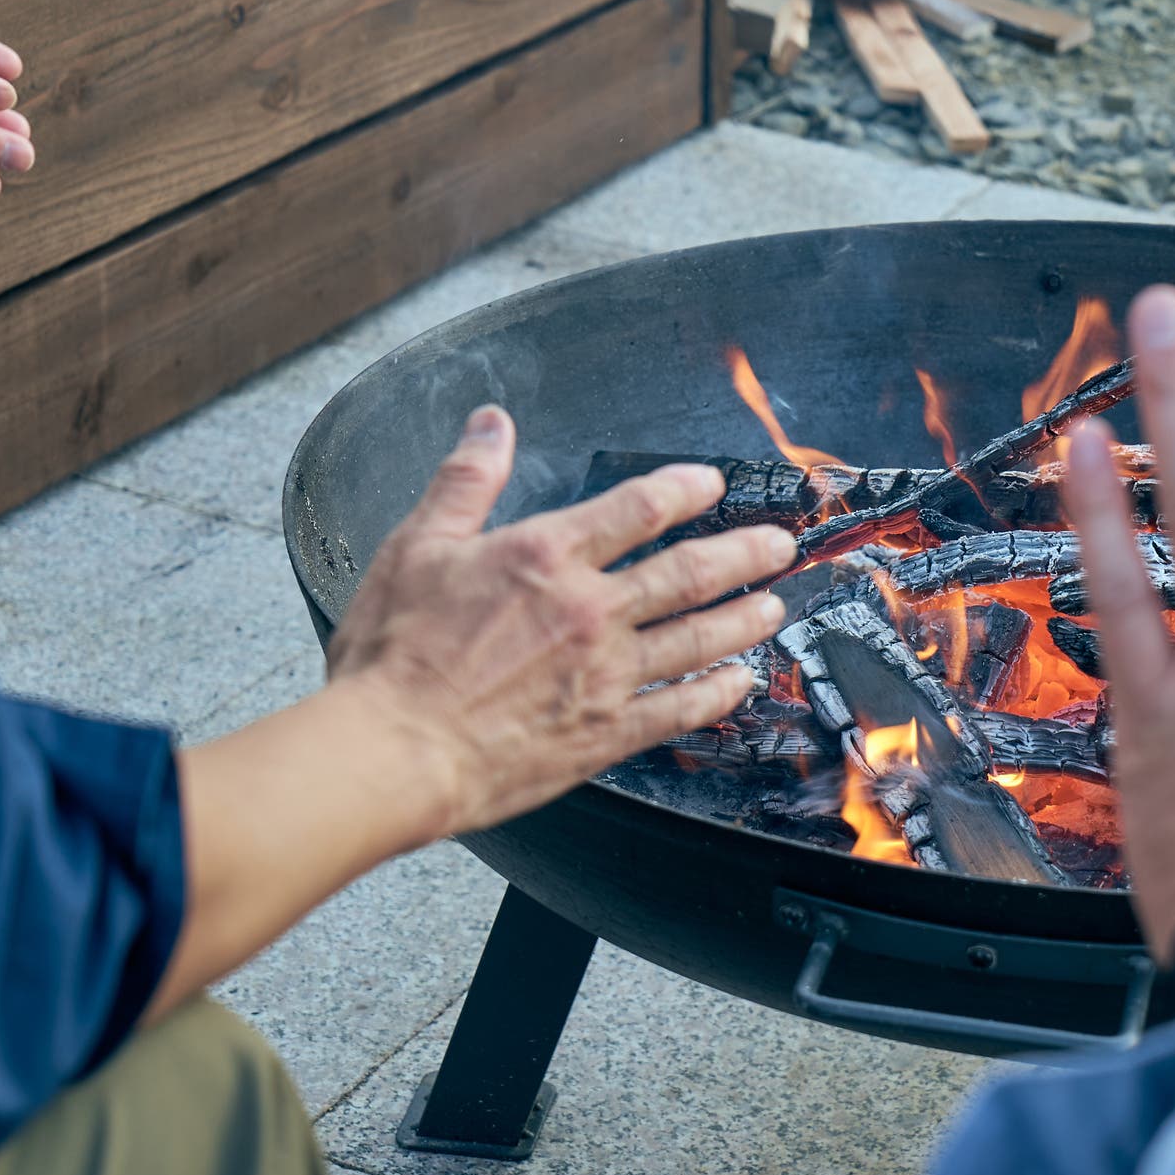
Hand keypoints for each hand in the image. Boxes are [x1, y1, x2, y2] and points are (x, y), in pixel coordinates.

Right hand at [327, 405, 794, 835]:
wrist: (394, 750)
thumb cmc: (393, 654)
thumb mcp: (417, 545)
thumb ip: (465, 481)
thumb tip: (491, 423)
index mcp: (545, 556)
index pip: (635, 509)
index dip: (682, 490)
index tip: (712, 483)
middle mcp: (589, 610)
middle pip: (688, 572)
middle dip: (743, 554)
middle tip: (781, 545)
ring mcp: (605, 673)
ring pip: (696, 637)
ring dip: (743, 619)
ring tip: (776, 607)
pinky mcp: (606, 732)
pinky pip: (678, 708)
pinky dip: (716, 694)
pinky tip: (740, 683)